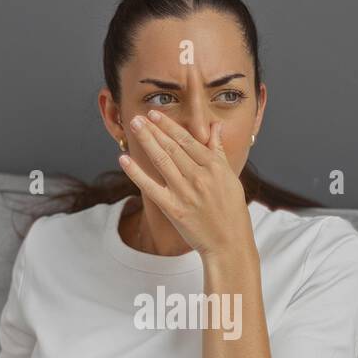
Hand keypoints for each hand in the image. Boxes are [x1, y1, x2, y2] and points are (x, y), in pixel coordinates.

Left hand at [117, 109, 252, 258]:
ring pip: (161, 160)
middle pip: (172, 147)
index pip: (187, 140)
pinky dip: (136, 172)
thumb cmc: (232, 211)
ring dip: (146, 141)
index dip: (169, 126)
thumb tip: (215, 127)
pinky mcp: (173, 209)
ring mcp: (185, 192)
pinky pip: (151, 187)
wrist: (229, 243)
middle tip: (137, 116)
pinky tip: (124, 159)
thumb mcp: (230, 177)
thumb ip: (218, 151)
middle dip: (153, 129)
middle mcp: (199, 176)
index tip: (155, 114)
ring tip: (133, 126)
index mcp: (214, 167)